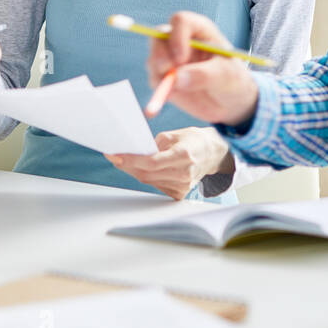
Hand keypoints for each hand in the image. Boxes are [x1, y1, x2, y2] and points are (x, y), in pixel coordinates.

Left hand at [107, 127, 232, 199]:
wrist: (213, 154)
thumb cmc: (193, 141)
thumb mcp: (175, 135)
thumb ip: (155, 144)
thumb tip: (136, 152)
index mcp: (184, 155)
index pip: (152, 162)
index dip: (132, 160)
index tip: (116, 155)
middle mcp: (184, 173)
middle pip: (147, 174)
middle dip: (128, 165)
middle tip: (114, 157)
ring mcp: (183, 186)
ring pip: (149, 181)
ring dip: (135, 171)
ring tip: (126, 161)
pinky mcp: (180, 193)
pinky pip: (156, 186)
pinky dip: (147, 177)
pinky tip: (143, 169)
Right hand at [146, 11, 258, 126]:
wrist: (230, 101)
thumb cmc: (232, 79)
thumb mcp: (226, 76)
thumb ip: (204, 75)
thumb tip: (177, 79)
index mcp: (199, 30)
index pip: (180, 21)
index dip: (177, 37)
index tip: (181, 59)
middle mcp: (181, 40)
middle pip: (158, 37)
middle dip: (159, 54)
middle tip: (166, 70)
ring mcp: (170, 58)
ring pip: (153, 59)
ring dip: (160, 74)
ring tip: (178, 89)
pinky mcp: (165, 77)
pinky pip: (154, 80)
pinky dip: (160, 90)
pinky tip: (174, 97)